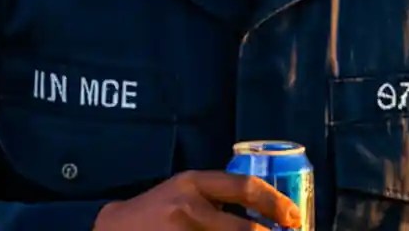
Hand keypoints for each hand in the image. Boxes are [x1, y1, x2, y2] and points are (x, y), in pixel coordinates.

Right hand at [92, 170, 302, 229]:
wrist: (114, 229)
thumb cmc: (157, 210)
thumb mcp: (185, 191)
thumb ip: (218, 196)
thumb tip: (268, 213)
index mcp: (194, 183)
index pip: (245, 186)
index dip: (275, 202)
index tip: (294, 215)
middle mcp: (188, 207)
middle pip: (244, 228)